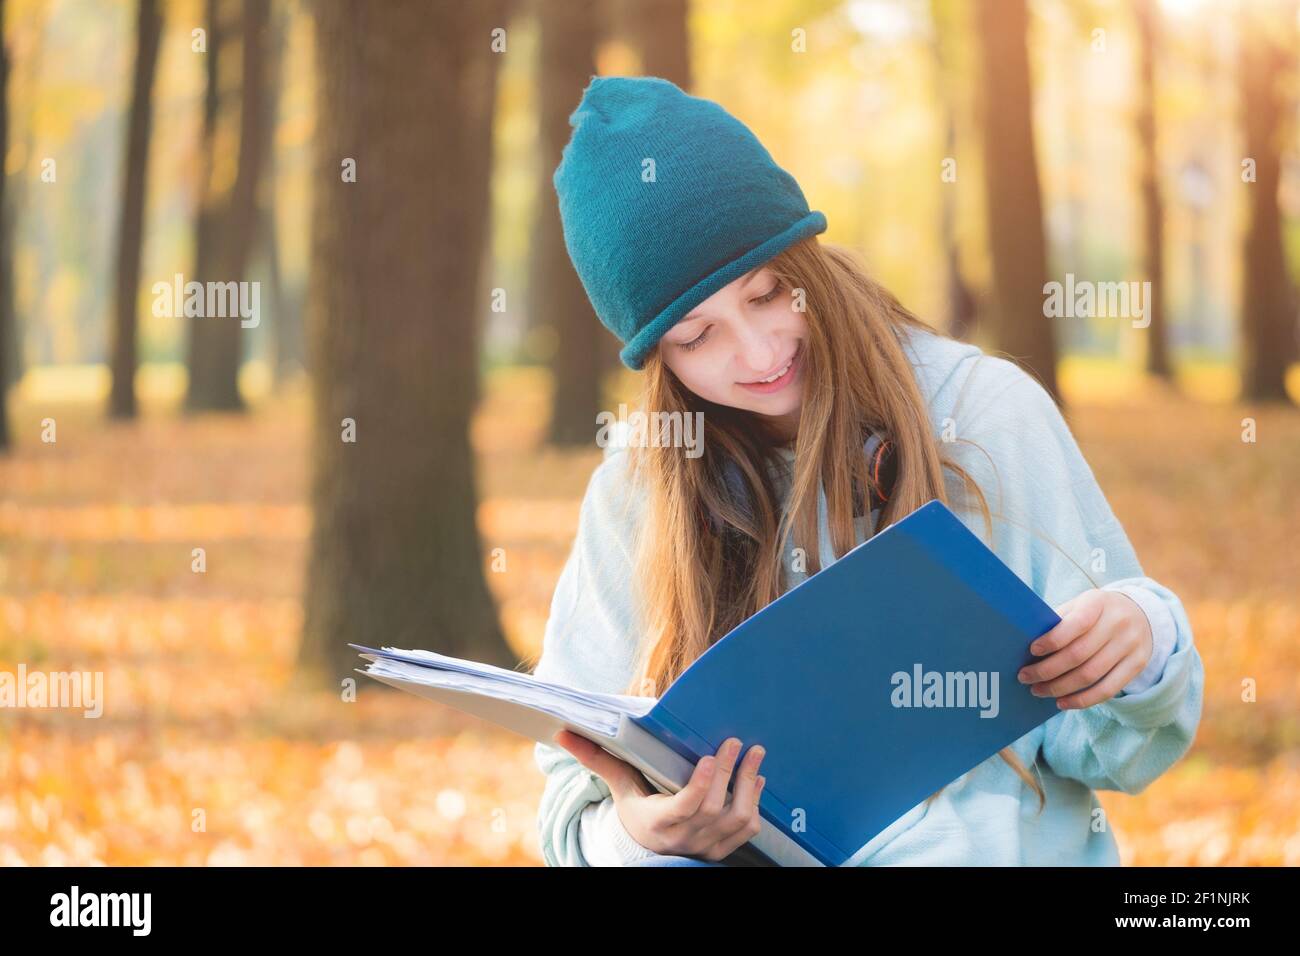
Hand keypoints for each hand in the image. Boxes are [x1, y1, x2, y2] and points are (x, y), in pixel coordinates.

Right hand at [552, 730, 766, 860]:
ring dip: (748, 785)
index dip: (701, 786)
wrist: (648, 848)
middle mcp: (685, 837)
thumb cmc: (635, 810)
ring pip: (737, 818)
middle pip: (714, 808)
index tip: (708, 757)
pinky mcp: (723, 848)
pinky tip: (756, 778)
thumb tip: (564, 734)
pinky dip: (755, 803)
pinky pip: (747, 829)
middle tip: (734, 741)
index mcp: (658, 822)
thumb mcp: (619, 787)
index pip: (684, 807)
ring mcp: (707, 845)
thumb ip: (598, 759)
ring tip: (755, 754)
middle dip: (728, 773)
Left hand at [1017, 588, 1153, 709]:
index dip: (1053, 639)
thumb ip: (1058, 622)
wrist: (1139, 614)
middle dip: (1047, 670)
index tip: (1032, 651)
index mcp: (1098, 602)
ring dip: (1060, 687)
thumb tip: (1028, 648)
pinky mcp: (1137, 665)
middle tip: (1025, 677)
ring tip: (1039, 691)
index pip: (1076, 623)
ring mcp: (1131, 645)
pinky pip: (1107, 689)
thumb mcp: (1079, 606)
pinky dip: (1082, 700)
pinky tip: (1062, 702)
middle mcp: (1118, 623)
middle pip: (1079, 654)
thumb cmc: (1095, 612)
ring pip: (1090, 675)